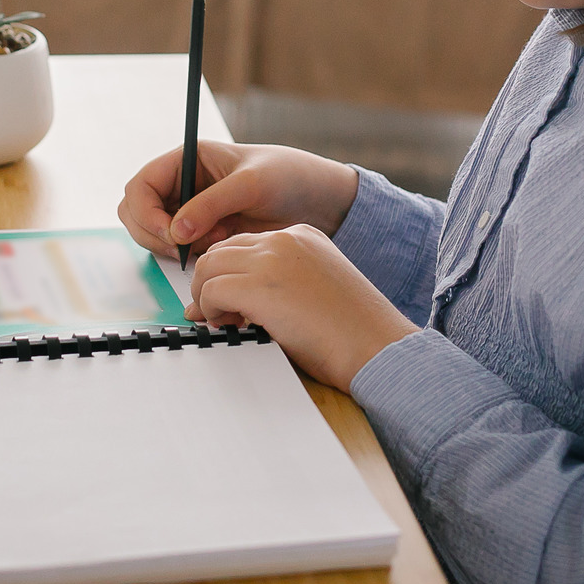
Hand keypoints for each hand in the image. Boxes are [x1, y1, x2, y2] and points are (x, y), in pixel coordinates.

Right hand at [118, 140, 359, 261]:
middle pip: (136, 213)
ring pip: (152, 235)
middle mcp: (182, 184)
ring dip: (174, 246)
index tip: (171, 233)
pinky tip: (222, 244)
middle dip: (154, 234)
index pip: (141, 185)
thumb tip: (176, 232)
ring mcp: (188, 210)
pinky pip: (176, 250)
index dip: (145, 211)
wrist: (315, 200)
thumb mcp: (251, 184)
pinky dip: (190, 255)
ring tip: (218, 238)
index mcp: (186, 160)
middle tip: (186, 246)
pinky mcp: (200, 234)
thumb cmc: (287, 175)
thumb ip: (212, 205)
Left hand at [189, 224, 418, 392]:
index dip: (229, 273)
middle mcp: (285, 239)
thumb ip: (277, 282)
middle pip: (220, 250)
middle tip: (218, 314)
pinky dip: (210, 310)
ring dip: (207, 297)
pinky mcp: (259, 286)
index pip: (243, 243)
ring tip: (224, 322)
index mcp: (302, 235)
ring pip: (208, 266)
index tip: (227, 300)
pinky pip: (211, 291)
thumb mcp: (313, 288)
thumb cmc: (352, 330)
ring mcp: (271, 259)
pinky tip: (229, 327)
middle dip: (210, 283)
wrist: (376, 347)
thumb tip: (230, 298)